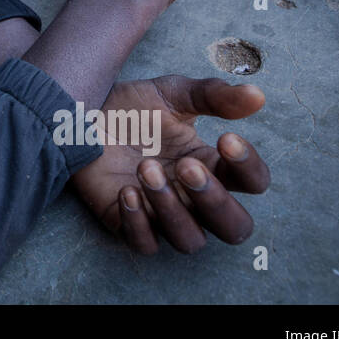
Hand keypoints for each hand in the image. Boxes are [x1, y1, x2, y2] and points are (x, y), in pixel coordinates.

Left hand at [68, 75, 269, 253]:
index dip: (248, 166)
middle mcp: (193, 197)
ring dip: (172, 208)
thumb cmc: (132, 107)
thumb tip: (257, 95)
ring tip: (146, 168)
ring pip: (190, 240)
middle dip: (216, 201)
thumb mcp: (174, 93)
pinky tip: (125, 190)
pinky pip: (145, 244)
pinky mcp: (126, 222)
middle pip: (234, 228)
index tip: (226, 138)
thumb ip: (214, 96)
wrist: (81, 111)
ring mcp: (161, 213)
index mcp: (212, 165)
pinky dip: (138, 223)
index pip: (252, 182)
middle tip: (188, 166)